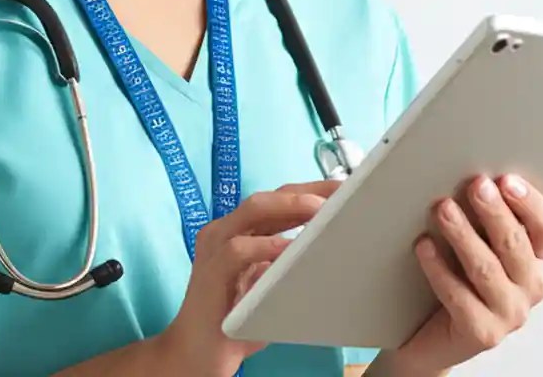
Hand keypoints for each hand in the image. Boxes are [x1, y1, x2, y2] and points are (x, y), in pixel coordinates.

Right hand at [158, 180, 340, 375]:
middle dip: (306, 192)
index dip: (311, 191)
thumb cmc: (237, 320)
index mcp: (240, 232)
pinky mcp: (211, 272)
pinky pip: (238, 250)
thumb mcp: (270, 285)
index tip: (344, 189)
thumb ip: (289, 263)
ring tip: (319, 210)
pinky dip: (265, 245)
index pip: (277, 200)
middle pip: (269, 197)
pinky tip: (288, 248)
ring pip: (252, 210)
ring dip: (289, 207)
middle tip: (340, 193)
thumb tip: (333, 248)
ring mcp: (215, 248)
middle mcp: (225, 231)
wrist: (198, 353)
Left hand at [388, 174, 542, 375]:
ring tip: (443, 209)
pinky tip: (424, 246)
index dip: (529, 202)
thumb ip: (484, 220)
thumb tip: (472, 179)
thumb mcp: (478, 247)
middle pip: (515, 244)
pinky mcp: (482, 333)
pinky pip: (458, 296)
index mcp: (535, 260)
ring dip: (463, 234)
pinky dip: (439, 268)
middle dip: (494, 212)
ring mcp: (509, 314)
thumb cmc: (458, 283)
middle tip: (474, 185)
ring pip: (486, 268)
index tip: (506, 180)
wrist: (434, 338)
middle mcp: (530, 287)